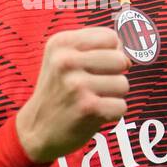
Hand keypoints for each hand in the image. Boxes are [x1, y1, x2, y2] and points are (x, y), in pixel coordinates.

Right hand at [15, 27, 129, 163]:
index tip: (96, 66)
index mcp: (61, 43)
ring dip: (113, 96)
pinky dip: (112, 114)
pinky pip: (122, 106)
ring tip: (91, 100)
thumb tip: (130, 49)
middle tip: (94, 87)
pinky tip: (93, 114)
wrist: (35, 130)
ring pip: (123, 84)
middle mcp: (66, 61)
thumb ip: (96, 47)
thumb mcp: (63, 58)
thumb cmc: (59, 90)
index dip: (111, 53)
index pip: (110, 37)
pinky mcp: (87, 108)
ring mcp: (76, 85)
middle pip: (121, 59)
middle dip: (114, 75)